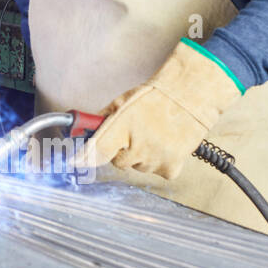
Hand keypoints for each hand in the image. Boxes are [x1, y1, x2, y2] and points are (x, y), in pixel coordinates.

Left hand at [79, 40, 244, 179]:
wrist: (190, 97)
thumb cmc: (156, 96)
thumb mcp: (121, 103)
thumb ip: (101, 120)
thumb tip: (83, 130)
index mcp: (120, 129)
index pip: (95, 153)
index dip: (84, 158)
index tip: (76, 162)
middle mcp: (136, 148)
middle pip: (118, 162)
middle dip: (121, 150)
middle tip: (133, 134)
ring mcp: (154, 161)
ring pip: (138, 167)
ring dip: (142, 155)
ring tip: (153, 135)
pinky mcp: (170, 169)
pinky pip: (156, 171)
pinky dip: (159, 161)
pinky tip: (165, 144)